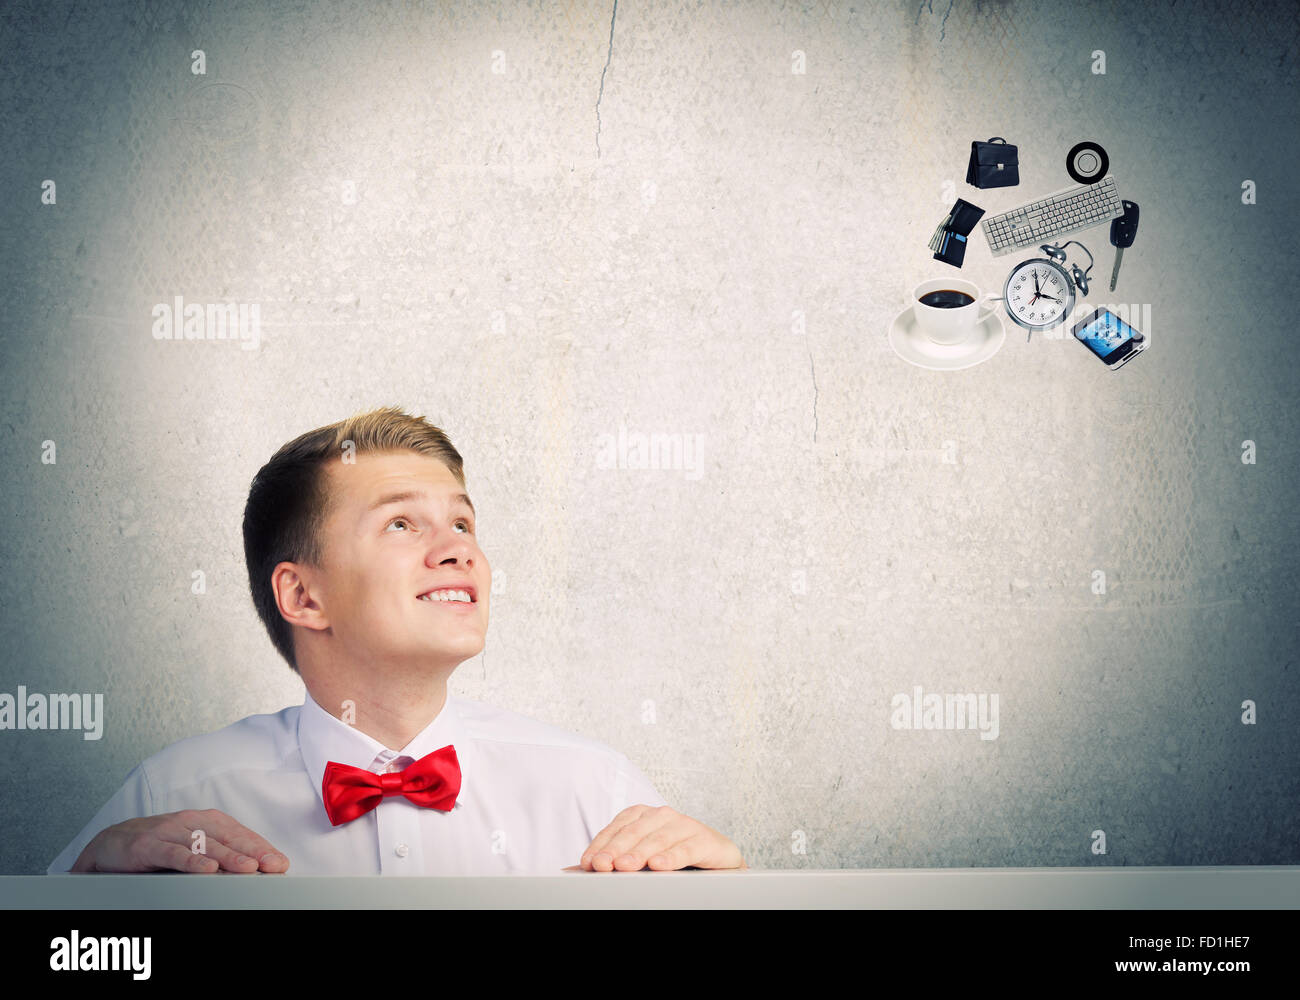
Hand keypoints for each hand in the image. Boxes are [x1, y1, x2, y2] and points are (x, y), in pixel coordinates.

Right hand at [70, 809, 289, 873]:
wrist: (110, 844)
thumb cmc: (159, 846)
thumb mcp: (193, 848)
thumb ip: (219, 855)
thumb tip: (253, 869)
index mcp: (206, 822)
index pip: (240, 834)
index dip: (261, 847)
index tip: (280, 863)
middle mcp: (191, 822)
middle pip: (228, 837)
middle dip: (254, 851)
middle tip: (274, 865)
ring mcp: (170, 832)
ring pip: (205, 845)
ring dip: (229, 857)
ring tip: (250, 868)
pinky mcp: (148, 845)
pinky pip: (174, 853)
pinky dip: (192, 861)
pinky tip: (208, 870)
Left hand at [575, 805, 746, 871]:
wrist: (716, 855)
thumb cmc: (673, 852)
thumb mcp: (644, 853)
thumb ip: (620, 857)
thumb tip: (589, 866)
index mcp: (643, 814)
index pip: (617, 828)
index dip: (601, 845)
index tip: (588, 863)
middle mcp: (662, 815)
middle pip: (634, 832)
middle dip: (616, 849)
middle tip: (602, 865)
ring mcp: (684, 824)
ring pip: (657, 839)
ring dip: (639, 854)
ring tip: (625, 867)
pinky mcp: (703, 839)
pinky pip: (685, 849)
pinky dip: (671, 857)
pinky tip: (658, 865)